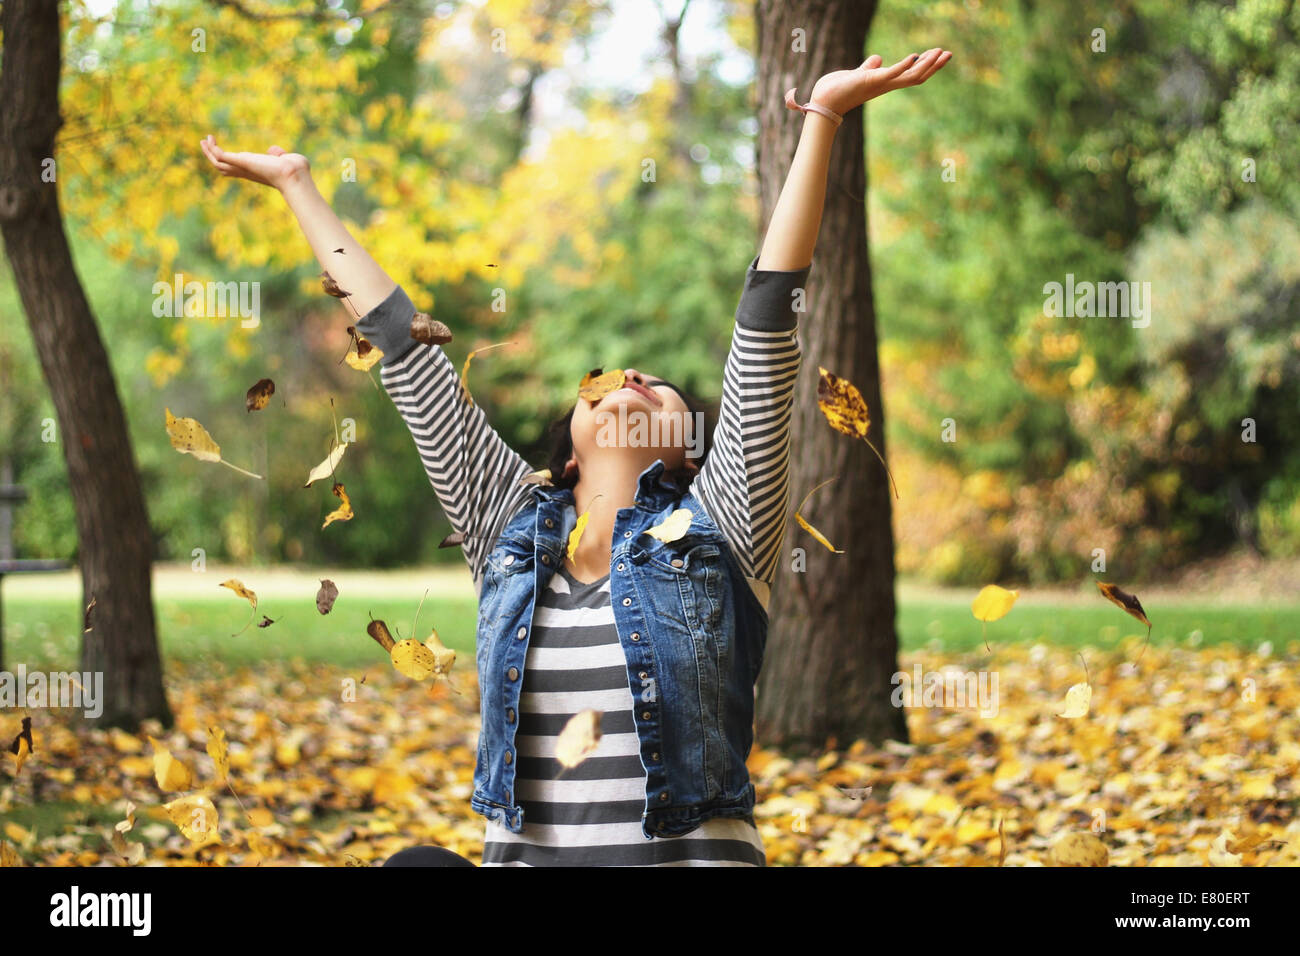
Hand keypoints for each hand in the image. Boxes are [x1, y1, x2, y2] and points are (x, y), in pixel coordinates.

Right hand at [200, 134, 311, 191]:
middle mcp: (246, 171)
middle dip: (211, 156)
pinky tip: (210, 139)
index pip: (235, 169)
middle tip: (205, 144)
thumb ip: (279, 155)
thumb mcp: (285, 160)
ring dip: (208, 152)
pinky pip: (220, 156)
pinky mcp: (241, 161)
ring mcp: (243, 167)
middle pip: (222, 167)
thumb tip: (275, 152)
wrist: (295, 174)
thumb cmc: (296, 170)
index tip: (219, 150)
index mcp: (255, 171)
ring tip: (203, 140)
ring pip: (218, 163)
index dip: (226, 161)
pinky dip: (213, 148)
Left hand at [808, 48, 951, 117]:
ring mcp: (880, 84)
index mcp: (884, 83)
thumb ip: (869, 67)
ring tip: (940, 52)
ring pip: (910, 76)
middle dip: (934, 66)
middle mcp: (886, 85)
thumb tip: (878, 58)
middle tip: (949, 53)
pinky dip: (904, 65)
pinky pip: (892, 74)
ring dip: (926, 64)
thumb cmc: (838, 90)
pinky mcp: (871, 81)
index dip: (925, 65)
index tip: (937, 54)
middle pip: (917, 77)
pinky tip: (915, 56)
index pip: (910, 74)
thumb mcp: (858, 75)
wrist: (824, 103)